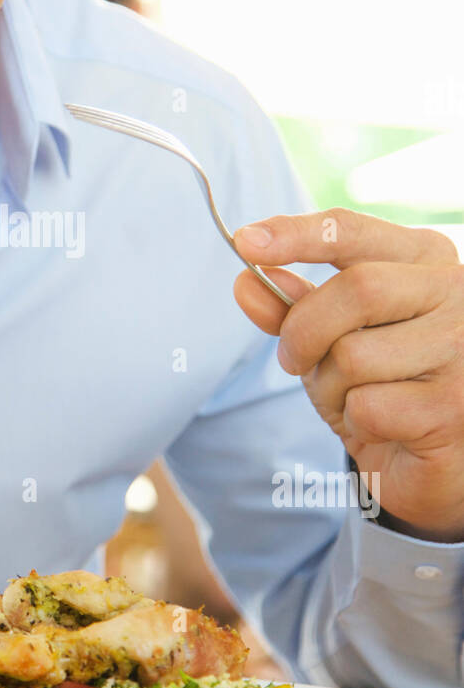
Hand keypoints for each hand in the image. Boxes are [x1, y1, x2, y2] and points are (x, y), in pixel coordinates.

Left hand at [231, 208, 463, 542]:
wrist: (430, 455)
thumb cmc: (383, 384)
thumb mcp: (329, 338)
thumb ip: (292, 308)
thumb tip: (245, 282)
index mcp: (425, 258)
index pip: (354, 231)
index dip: (297, 234)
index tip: (246, 242)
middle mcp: (456, 293)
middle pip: (356, 289)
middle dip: (304, 330)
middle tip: (292, 360)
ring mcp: (461, 349)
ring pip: (355, 354)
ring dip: (331, 387)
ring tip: (355, 399)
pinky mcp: (452, 407)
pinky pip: (368, 406)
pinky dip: (356, 421)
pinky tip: (382, 426)